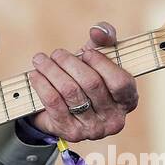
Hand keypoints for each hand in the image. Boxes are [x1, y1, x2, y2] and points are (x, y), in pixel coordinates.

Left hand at [26, 21, 138, 141]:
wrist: (64, 111)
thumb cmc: (87, 76)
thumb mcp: (99, 56)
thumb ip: (104, 38)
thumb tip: (97, 31)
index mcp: (128, 100)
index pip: (120, 81)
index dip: (101, 63)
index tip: (85, 51)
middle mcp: (115, 119)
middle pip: (91, 83)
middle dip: (70, 62)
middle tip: (57, 53)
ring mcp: (93, 129)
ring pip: (70, 92)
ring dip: (52, 71)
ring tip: (40, 60)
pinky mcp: (71, 132)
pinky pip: (54, 103)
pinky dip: (42, 85)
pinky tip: (35, 74)